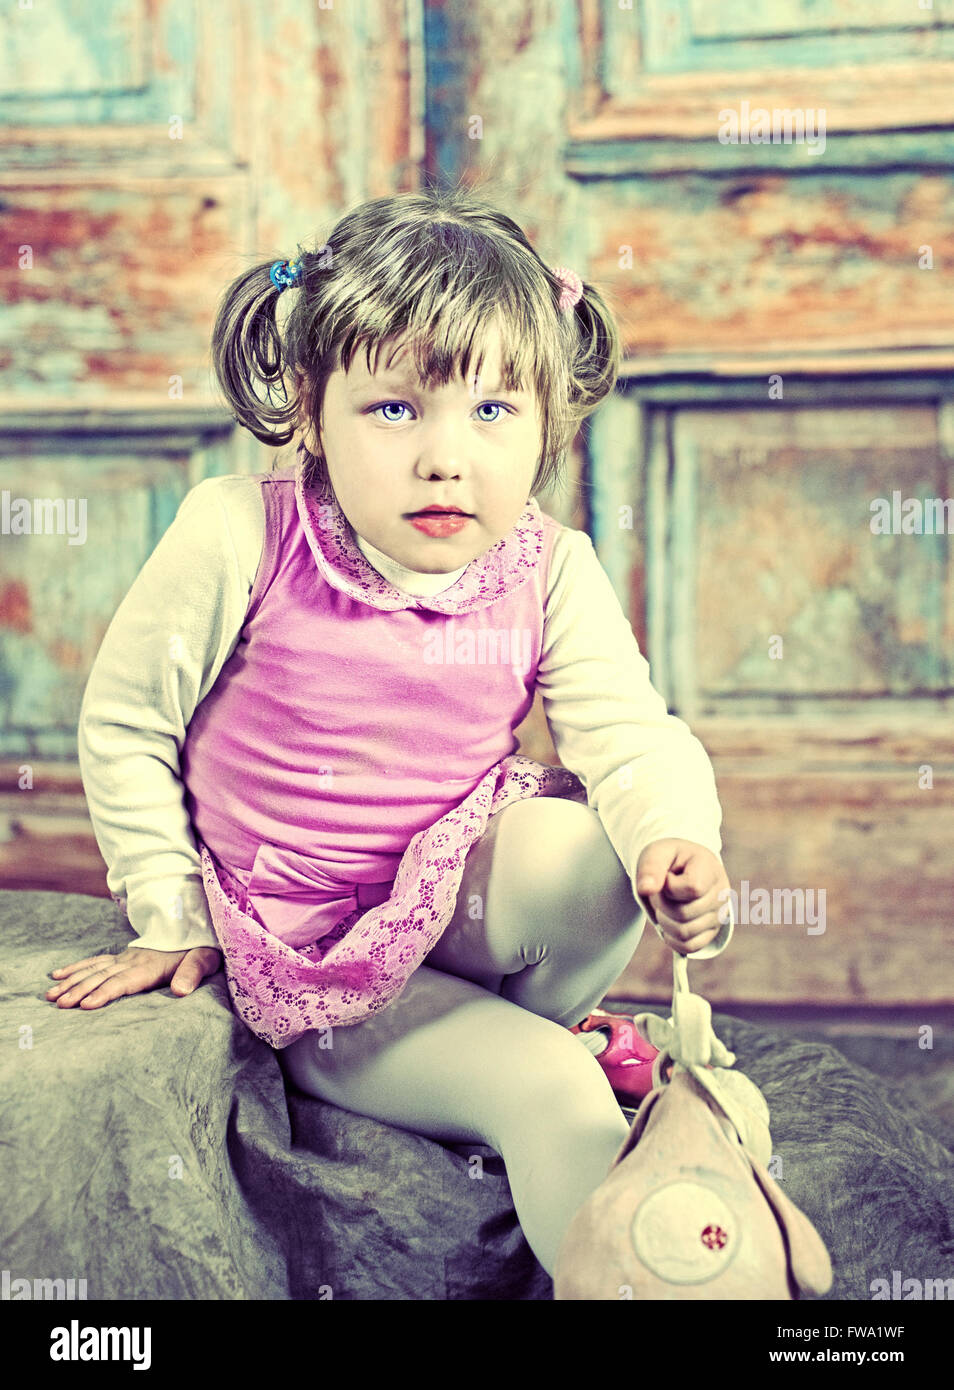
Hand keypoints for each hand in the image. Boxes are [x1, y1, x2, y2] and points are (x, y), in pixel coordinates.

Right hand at [46, 945, 221, 1009]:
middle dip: (80, 990)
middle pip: (102, 976)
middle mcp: (134, 961)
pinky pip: (96, 961)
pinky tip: (59, 975)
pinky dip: (76, 967)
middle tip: (60, 1004)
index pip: (124, 981)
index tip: (86, 1004)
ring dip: (72, 981)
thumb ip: (193, 974)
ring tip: (51, 995)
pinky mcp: (124, 956)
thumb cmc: (202, 948)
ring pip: (94, 969)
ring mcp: (126, 957)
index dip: (105, 992)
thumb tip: (179, 991)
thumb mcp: (205, 959)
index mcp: (151, 966)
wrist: (197, 926)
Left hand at [635, 839, 730, 955]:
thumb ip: (650, 868)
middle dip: (661, 904)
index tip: (665, 876)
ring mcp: (719, 915)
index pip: (693, 889)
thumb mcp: (657, 854)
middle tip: (659, 892)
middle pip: (684, 914)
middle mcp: (721, 894)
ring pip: (685, 933)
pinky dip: (672, 938)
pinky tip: (668, 921)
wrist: (682, 867)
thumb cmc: (669, 860)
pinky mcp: (712, 932)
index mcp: (710, 869)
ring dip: (664, 921)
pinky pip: (690, 947)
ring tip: (665, 905)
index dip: (669, 887)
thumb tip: (645, 889)